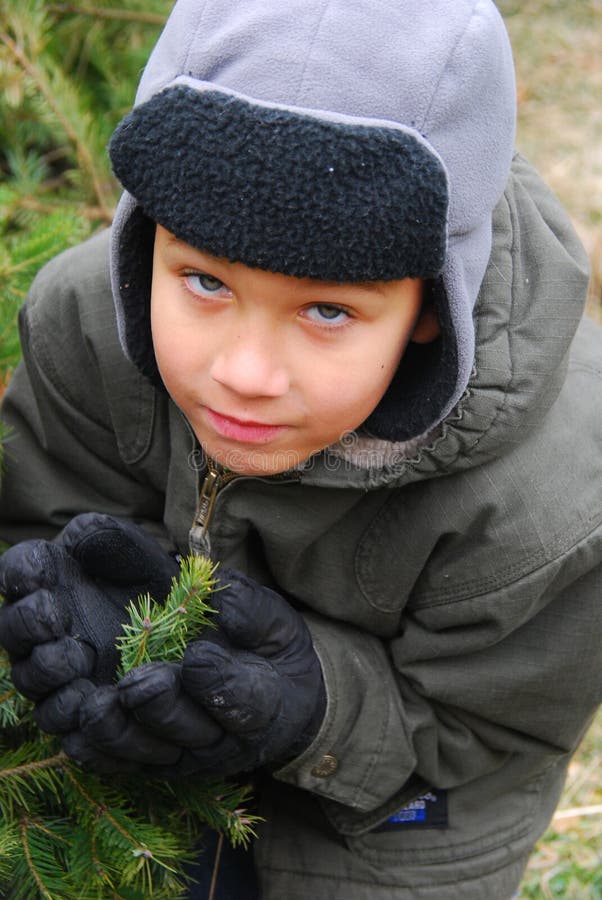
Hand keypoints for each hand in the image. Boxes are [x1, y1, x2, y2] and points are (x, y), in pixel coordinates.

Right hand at [0, 514, 178, 714]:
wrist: (185, 622)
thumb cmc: (146, 578)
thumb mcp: (133, 550)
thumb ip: (102, 536)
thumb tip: (76, 539)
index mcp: (45, 582)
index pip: (16, 572)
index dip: (22, 573)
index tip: (44, 571)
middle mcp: (40, 630)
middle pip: (12, 630)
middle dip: (29, 623)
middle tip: (57, 617)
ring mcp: (56, 673)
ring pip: (30, 680)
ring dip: (49, 670)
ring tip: (79, 656)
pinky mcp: (79, 710)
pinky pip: (59, 722)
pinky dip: (71, 713)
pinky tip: (94, 699)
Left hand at [60, 569, 325, 776]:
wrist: (274, 701)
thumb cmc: (271, 652)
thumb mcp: (277, 624)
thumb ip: (252, 610)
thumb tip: (221, 594)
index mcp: (261, 705)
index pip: (240, 702)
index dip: (217, 681)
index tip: (196, 654)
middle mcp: (222, 740)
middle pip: (187, 731)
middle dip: (159, 706)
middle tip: (134, 682)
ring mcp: (186, 757)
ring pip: (148, 754)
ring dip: (119, 733)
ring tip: (95, 705)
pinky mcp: (155, 763)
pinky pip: (122, 766)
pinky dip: (97, 753)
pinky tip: (75, 732)